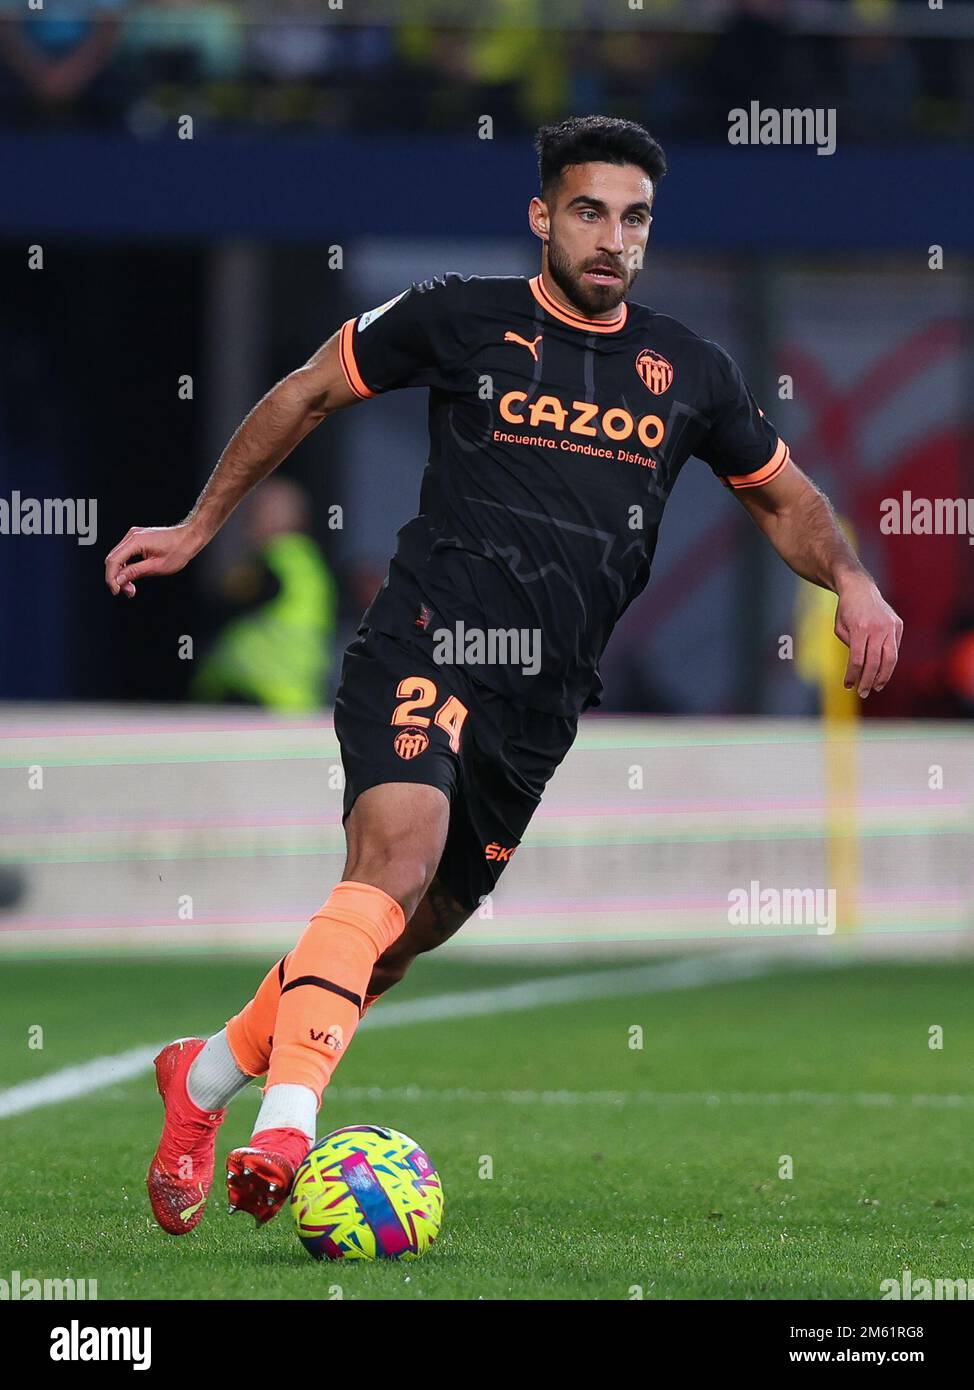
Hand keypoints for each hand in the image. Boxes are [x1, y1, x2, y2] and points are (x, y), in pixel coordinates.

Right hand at [104, 522, 205, 597]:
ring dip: (121, 574)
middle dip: (116, 578)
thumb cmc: (178, 550)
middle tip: (127, 591)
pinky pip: (124, 554)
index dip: (111, 578)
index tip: (116, 590)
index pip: (113, 560)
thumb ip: (135, 572)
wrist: (188, 538)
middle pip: (113, 559)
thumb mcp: (156, 567)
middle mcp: (132, 535)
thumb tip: (119, 580)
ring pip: (118, 558)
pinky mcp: (137, 539)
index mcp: (136, 540)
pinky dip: (126, 567)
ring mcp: (134, 536)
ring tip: (131, 587)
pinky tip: (131, 577)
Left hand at [834, 574, 902, 696]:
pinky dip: (888, 661)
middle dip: (868, 680)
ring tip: (876, 687)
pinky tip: (882, 671)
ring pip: (891, 658)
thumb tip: (859, 668)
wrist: (859, 588)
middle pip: (875, 662)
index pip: (857, 659)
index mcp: (860, 629)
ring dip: (884, 676)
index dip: (853, 675)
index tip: (848, 686)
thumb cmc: (846, 611)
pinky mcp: (898, 625)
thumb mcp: (839, 629)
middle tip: (863, 693)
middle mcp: (878, 628)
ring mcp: (890, 626)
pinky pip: (894, 648)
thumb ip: (850, 647)